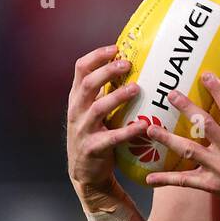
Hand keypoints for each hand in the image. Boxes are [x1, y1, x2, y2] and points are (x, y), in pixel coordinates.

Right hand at [66, 45, 142, 207]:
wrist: (85, 172)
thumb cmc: (95, 135)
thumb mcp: (92, 111)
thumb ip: (103, 92)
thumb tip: (127, 67)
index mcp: (77, 98)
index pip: (81, 69)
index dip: (97, 56)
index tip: (116, 48)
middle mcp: (77, 111)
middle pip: (88, 84)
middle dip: (107, 71)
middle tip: (127, 64)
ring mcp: (83, 130)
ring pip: (98, 108)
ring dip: (117, 97)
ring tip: (136, 89)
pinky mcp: (93, 148)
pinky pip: (111, 138)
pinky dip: (128, 131)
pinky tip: (143, 125)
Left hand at [143, 75, 219, 216]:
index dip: (217, 91)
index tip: (204, 76)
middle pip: (204, 125)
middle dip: (186, 108)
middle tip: (170, 94)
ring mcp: (219, 168)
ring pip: (188, 151)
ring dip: (167, 139)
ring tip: (149, 129)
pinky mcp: (212, 185)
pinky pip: (186, 182)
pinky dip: (167, 181)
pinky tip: (149, 179)